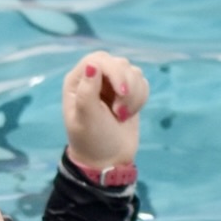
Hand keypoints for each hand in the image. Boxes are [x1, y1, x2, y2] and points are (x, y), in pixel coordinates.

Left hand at [63, 51, 147, 171]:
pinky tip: (130, 114)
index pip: (98, 59)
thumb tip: (92, 65)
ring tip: (123, 115)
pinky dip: (140, 98)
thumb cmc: (92, 140)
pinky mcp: (129, 93)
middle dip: (126, 85)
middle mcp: (94, 78)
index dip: (114, 71)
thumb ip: (87, 91)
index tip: (121, 93)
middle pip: (119, 63)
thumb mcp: (85, 118)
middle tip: (120, 111)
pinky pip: (142, 83)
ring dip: (134, 95)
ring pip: (134, 72)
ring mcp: (113, 85)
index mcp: (78, 81)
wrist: (108, 160)